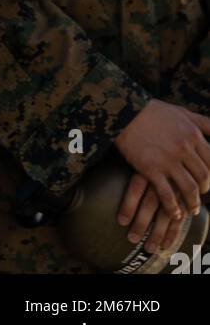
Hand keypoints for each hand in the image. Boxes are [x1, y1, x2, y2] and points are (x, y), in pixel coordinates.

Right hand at [114, 99, 209, 250]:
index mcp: (193, 135)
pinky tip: (175, 213)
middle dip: (205, 189)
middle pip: (204, 177)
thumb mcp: (182, 112)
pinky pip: (167, 195)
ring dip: (193, 202)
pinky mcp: (151, 169)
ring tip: (192, 209)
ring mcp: (168, 160)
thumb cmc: (153, 111)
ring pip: (190, 189)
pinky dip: (174, 207)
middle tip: (201, 194)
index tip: (208, 180)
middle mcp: (184, 148)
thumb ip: (202, 122)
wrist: (124, 111)